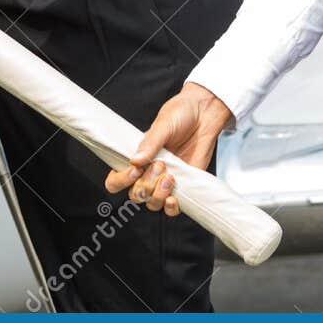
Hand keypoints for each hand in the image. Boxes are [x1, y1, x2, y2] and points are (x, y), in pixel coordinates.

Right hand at [103, 83, 233, 215]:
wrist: (206, 113)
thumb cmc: (181, 114)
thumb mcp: (163, 124)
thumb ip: (150, 143)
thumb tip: (135, 160)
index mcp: (137, 157)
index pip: (116, 178)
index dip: (121, 180)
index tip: (135, 170)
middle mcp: (149, 172)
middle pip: (135, 194)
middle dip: (145, 185)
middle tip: (159, 166)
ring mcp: (165, 181)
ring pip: (152, 203)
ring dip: (158, 195)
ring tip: (170, 177)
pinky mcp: (183, 186)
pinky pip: (172, 208)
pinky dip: (171, 208)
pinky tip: (174, 197)